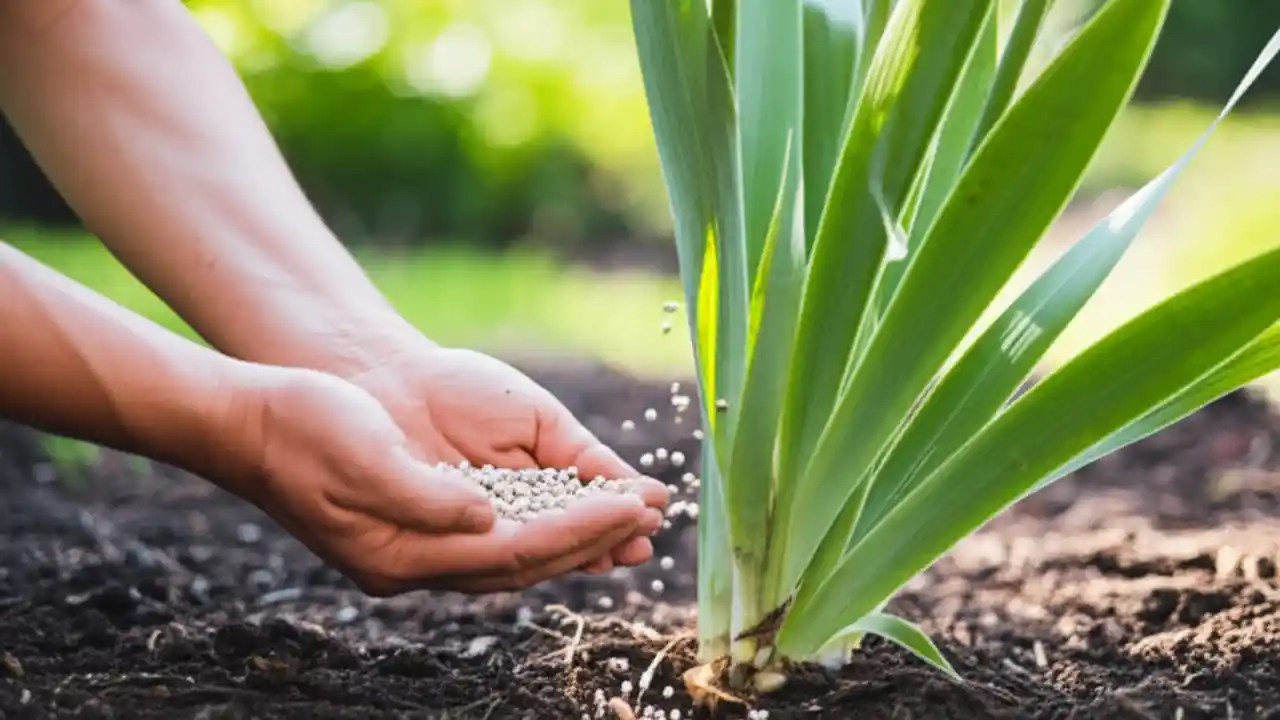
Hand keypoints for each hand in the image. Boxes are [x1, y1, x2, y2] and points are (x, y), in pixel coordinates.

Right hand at [217, 365, 662, 594]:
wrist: (256, 418)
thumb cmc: (304, 427)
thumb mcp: (364, 457)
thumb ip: (424, 497)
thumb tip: (484, 518)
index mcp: (401, 555)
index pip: (510, 552)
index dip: (577, 532)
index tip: (631, 508)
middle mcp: (417, 561)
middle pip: (524, 561)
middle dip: (592, 542)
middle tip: (652, 521)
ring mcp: (419, 545)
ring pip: (516, 551)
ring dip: (576, 537)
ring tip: (633, 521)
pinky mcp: (423, 518)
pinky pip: (498, 530)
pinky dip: (543, 520)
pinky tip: (577, 507)